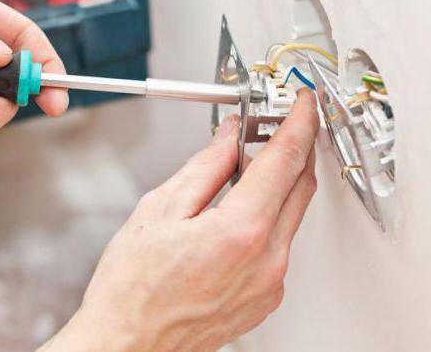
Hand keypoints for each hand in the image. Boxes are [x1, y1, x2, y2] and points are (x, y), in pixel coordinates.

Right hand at [41, 90, 319, 351]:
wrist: (128, 345)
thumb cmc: (131, 290)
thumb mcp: (159, 210)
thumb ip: (205, 167)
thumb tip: (230, 137)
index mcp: (240, 231)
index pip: (285, 158)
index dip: (298, 121)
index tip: (302, 102)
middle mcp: (267, 260)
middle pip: (301, 184)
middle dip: (294, 146)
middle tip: (274, 125)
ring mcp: (271, 283)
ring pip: (293, 214)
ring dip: (279, 183)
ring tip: (245, 167)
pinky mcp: (267, 297)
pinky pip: (281, 244)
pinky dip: (269, 216)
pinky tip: (240, 209)